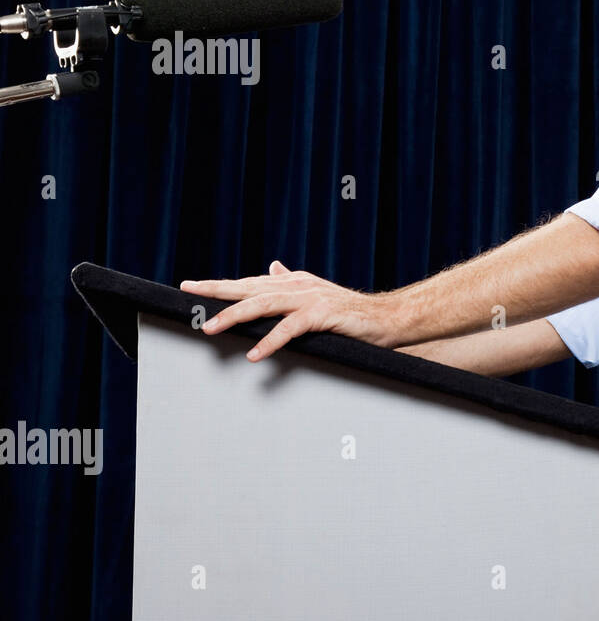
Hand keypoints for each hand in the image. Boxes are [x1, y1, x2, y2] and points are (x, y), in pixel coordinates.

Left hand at [179, 261, 398, 361]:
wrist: (386, 317)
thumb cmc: (350, 312)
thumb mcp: (316, 294)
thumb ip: (291, 282)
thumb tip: (273, 267)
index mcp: (293, 281)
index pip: (249, 282)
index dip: (220, 285)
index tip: (191, 287)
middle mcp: (298, 285)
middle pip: (249, 287)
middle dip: (217, 292)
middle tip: (189, 295)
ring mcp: (309, 298)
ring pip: (264, 304)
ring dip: (235, 316)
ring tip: (212, 328)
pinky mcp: (322, 314)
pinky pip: (290, 328)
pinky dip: (271, 341)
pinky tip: (255, 353)